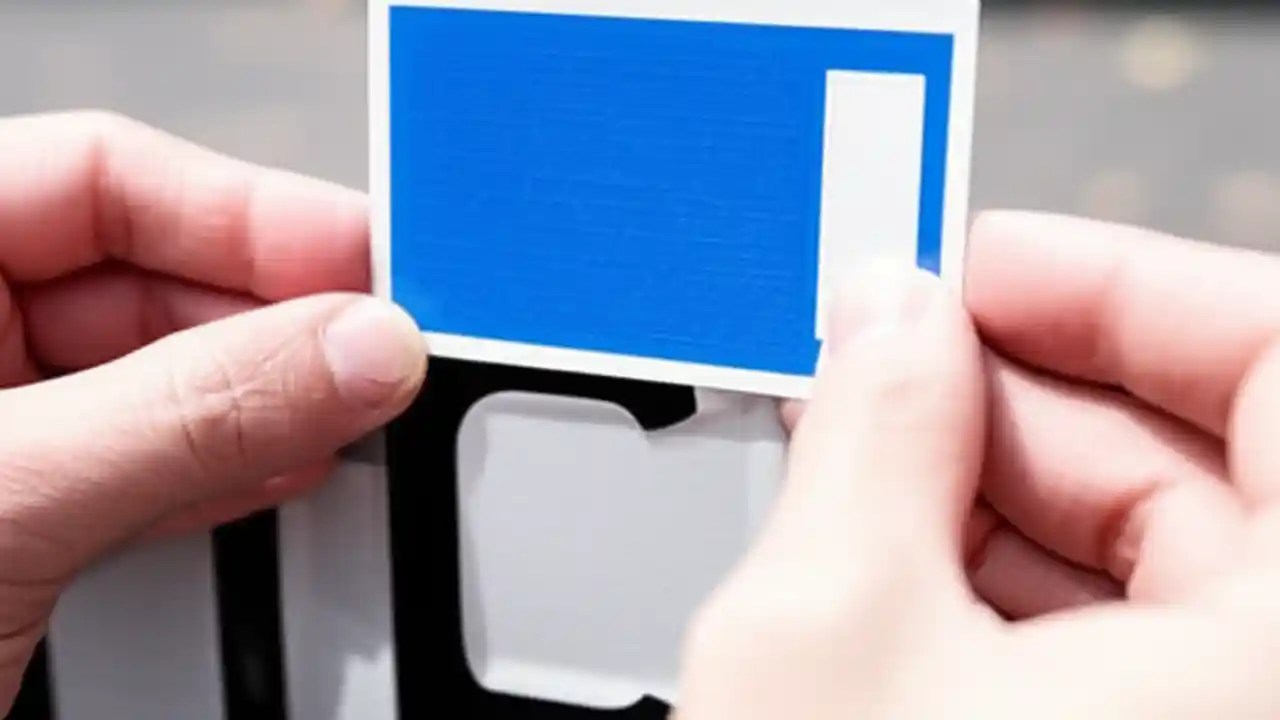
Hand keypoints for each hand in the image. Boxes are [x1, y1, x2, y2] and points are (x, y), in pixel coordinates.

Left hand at [0, 111, 425, 710]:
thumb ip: (189, 413)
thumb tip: (353, 350)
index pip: (95, 179)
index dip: (244, 212)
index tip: (363, 263)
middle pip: (142, 279)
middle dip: (271, 317)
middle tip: (377, 350)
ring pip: (158, 377)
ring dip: (265, 398)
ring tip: (351, 408)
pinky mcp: (13, 522)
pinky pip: (146, 463)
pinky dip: (225, 467)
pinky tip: (289, 465)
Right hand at [676, 211, 1279, 716]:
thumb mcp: (829, 629)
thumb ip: (872, 434)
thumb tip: (888, 324)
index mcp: (1277, 664)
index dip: (1127, 290)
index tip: (995, 270)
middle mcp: (1274, 701)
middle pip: (1219, 467)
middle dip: (1028, 397)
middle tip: (894, 364)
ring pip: (1168, 565)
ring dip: (1000, 495)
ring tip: (864, 471)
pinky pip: (1130, 649)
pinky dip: (1011, 589)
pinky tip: (899, 568)